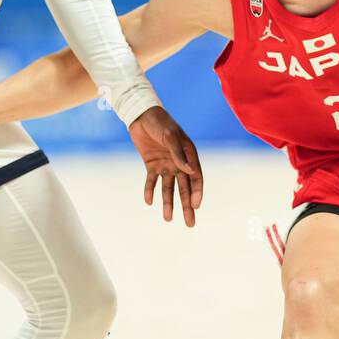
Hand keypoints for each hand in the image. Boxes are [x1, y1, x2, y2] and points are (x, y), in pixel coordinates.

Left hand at [129, 106, 202, 226]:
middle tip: (190, 223)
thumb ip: (179, 153)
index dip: (197, 192)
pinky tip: (149, 201)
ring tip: (167, 218)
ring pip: (168, 188)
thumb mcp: (170, 136)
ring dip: (168, 203)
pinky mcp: (152, 165)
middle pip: (185, 188)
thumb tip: (190, 172)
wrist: (141, 115)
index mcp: (189, 155)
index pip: (195, 177)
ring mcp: (166, 165)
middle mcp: (179, 162)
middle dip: (187, 206)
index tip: (196, 206)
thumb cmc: (160, 122)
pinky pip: (152, 181)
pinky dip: (150, 190)